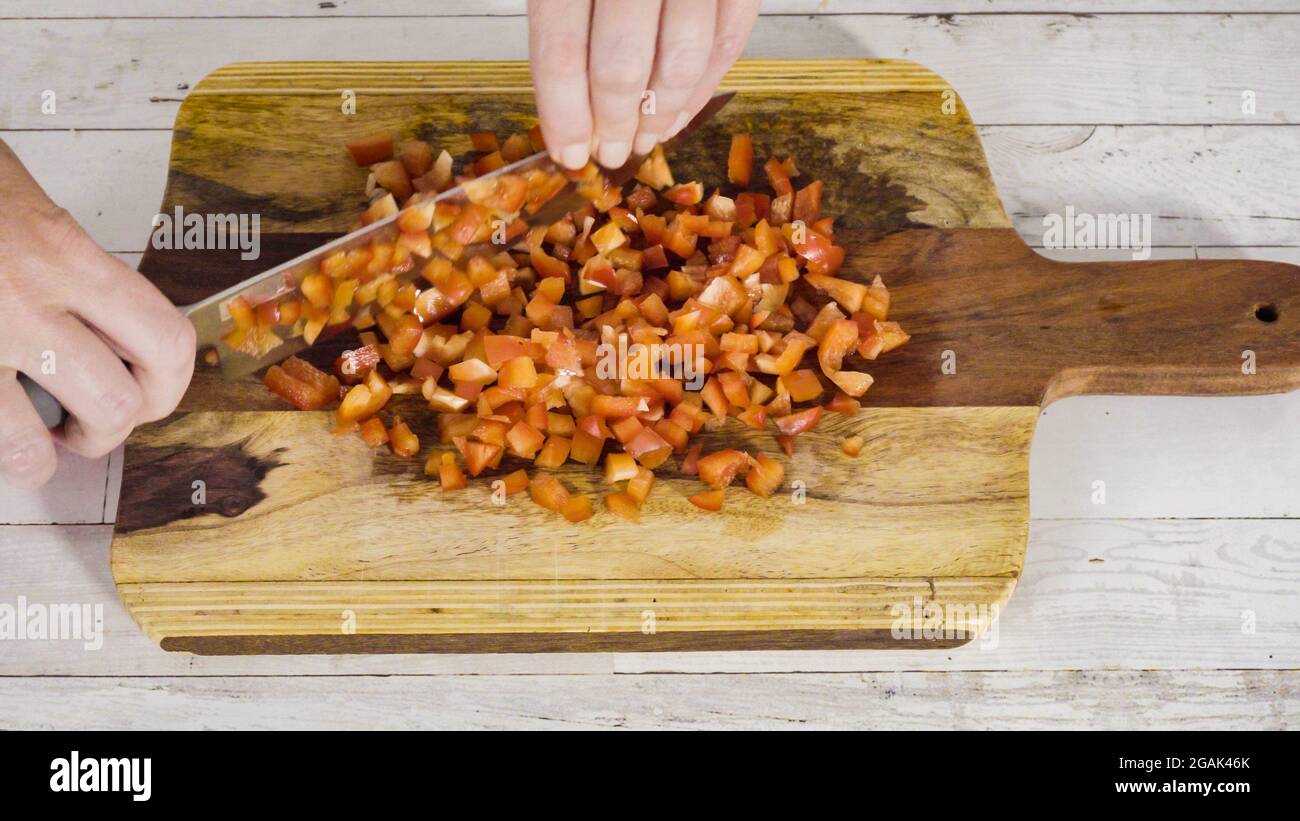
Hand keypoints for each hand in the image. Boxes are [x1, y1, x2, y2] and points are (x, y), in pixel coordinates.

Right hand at [0, 140, 195, 487]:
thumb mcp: (27, 200)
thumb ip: (73, 262)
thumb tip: (113, 324)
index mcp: (66, 253)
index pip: (165, 340)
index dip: (169, 384)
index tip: (151, 392)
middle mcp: (25, 296)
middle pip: (117, 404)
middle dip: (111, 429)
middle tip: (89, 423)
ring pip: (31, 442)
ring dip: (38, 456)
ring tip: (34, 444)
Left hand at [528, 0, 760, 169]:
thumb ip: (556, 5)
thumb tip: (561, 95)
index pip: (560, 50)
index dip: (562, 114)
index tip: (567, 153)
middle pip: (619, 66)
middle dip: (612, 125)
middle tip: (609, 154)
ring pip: (679, 62)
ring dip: (661, 117)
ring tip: (645, 141)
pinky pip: (729, 40)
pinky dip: (705, 86)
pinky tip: (682, 111)